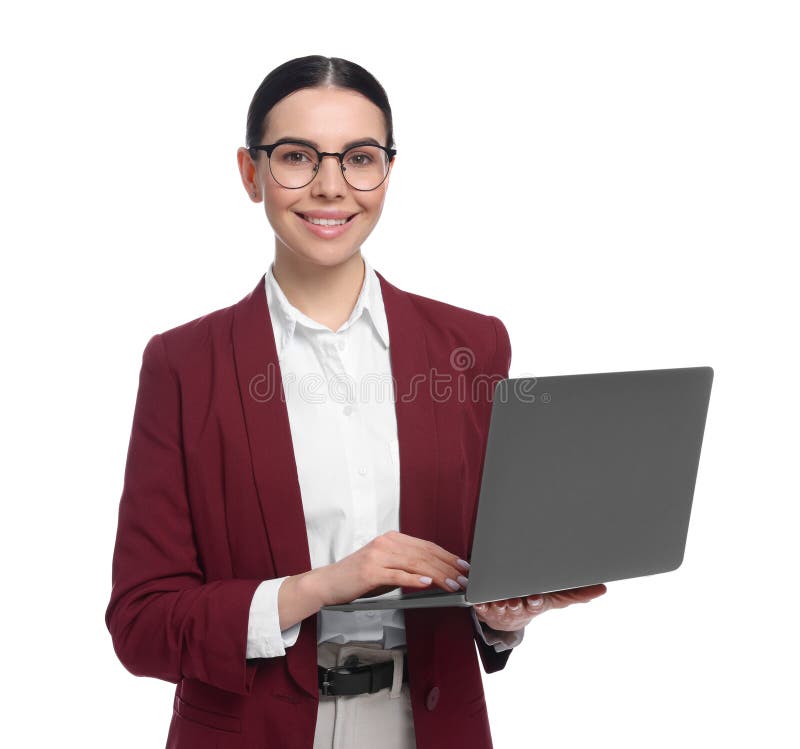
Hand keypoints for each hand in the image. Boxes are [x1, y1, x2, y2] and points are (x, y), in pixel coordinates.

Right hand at [309, 530, 469, 606]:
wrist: (328, 583)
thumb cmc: (358, 577)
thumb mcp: (385, 566)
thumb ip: (406, 565)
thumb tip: (434, 574)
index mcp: (392, 539)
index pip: (426, 546)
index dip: (447, 556)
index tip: (462, 566)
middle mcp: (386, 543)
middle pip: (425, 554)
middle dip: (448, 567)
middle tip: (464, 579)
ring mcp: (378, 556)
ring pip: (416, 564)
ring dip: (439, 575)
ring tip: (453, 584)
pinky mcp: (371, 571)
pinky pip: (398, 575)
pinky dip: (415, 580)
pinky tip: (428, 584)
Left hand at [473, 583, 607, 631]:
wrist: (508, 614)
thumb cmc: (533, 601)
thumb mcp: (554, 598)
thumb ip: (576, 593)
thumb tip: (602, 589)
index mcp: (533, 604)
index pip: (535, 604)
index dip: (534, 602)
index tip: (534, 598)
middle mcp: (516, 607)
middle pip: (515, 606)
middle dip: (514, 603)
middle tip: (513, 600)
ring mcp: (498, 607)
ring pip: (496, 606)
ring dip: (495, 603)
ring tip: (495, 599)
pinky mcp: (482, 605)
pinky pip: (478, 603)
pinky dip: (477, 600)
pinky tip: (475, 596)